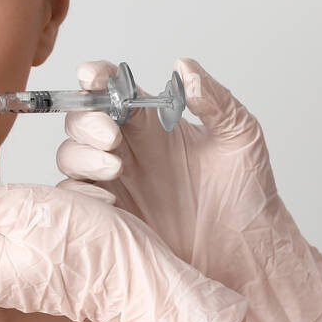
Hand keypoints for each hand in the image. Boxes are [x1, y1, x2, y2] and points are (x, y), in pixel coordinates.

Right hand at [55, 57, 321, 321]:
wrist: (248, 254)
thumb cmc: (250, 196)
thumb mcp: (241, 137)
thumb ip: (214, 99)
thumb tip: (184, 67)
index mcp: (156, 124)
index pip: (114, 90)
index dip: (97, 78)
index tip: (92, 76)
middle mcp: (130, 149)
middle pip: (82, 120)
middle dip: (87, 121)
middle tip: (112, 136)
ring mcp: (116, 184)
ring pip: (70, 155)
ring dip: (81, 154)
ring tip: (114, 168)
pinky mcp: (109, 217)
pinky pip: (73, 199)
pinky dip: (78, 194)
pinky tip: (108, 200)